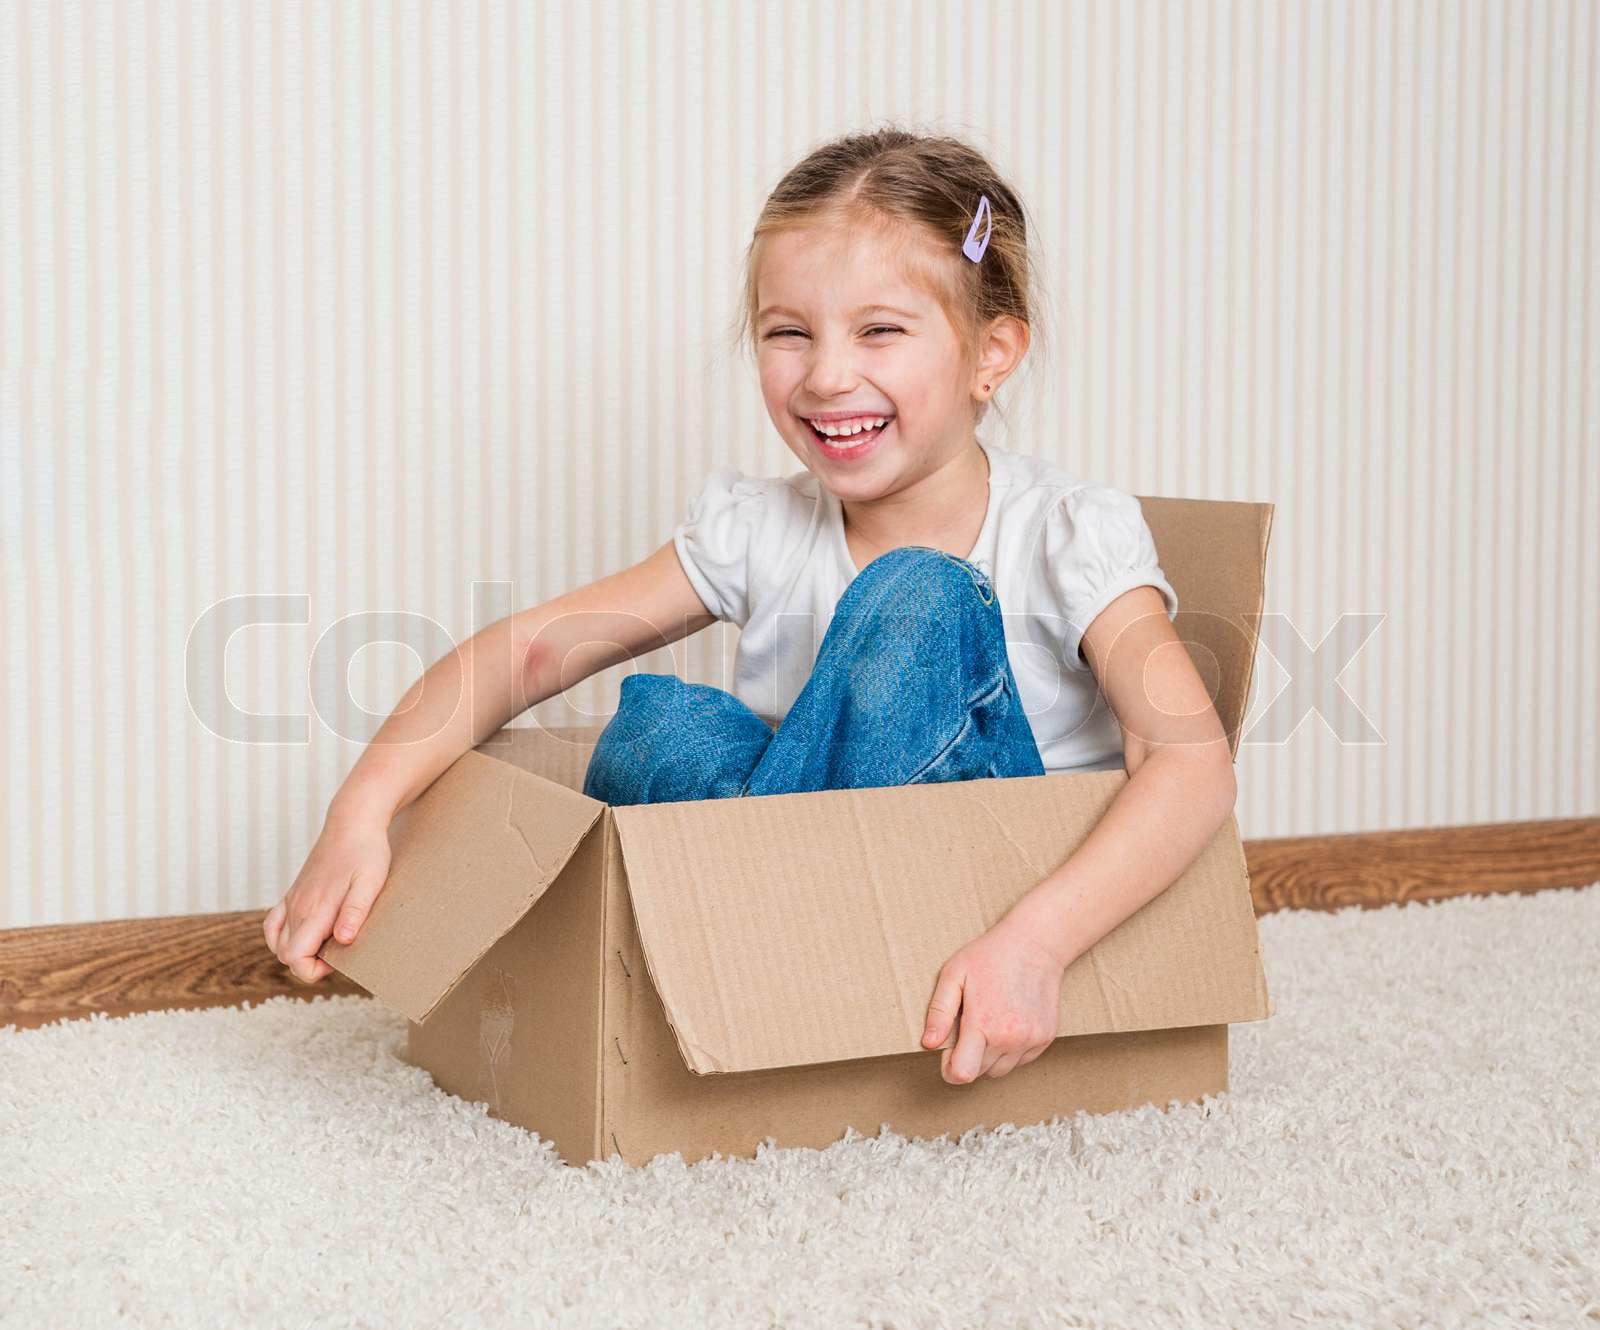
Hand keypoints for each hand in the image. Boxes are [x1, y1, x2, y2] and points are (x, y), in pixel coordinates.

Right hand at [263, 810, 392, 983]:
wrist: (352, 822)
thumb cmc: (366, 852)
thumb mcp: (370, 883)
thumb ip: (355, 912)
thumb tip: (342, 941)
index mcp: (315, 909)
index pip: (295, 958)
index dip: (314, 970)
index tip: (338, 958)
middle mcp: (297, 907)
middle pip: (285, 955)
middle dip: (309, 964)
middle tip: (339, 950)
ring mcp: (292, 900)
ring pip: (277, 943)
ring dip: (296, 952)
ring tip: (326, 942)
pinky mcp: (293, 893)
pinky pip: (273, 924)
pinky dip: (281, 937)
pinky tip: (303, 933)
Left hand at [920, 915, 1065, 1083]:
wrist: (1035, 944)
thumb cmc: (990, 956)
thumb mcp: (954, 975)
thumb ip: (939, 1013)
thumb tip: (928, 1044)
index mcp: (984, 1024)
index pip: (962, 1074)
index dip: (949, 1069)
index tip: (948, 1052)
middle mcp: (1011, 1038)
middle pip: (979, 1073)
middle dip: (967, 1057)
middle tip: (968, 1026)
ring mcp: (1031, 1040)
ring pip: (1001, 1070)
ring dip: (989, 1056)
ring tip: (989, 1024)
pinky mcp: (1045, 1038)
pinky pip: (1021, 1060)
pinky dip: (1010, 1050)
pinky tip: (1007, 1023)